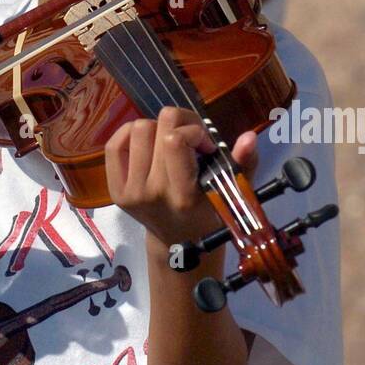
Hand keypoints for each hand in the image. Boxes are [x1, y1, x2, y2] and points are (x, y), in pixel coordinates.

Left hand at [104, 106, 258, 248]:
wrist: (176, 241)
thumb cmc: (208, 212)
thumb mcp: (230, 191)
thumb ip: (244, 164)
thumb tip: (250, 136)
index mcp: (182, 196)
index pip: (174, 141)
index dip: (193, 130)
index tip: (206, 144)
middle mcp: (152, 193)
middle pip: (157, 128)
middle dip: (180, 123)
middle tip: (191, 138)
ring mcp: (130, 191)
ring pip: (137, 129)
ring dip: (158, 127)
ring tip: (171, 142)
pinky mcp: (114, 189)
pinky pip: (114, 144)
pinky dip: (131, 132)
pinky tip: (149, 140)